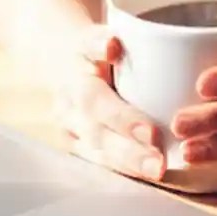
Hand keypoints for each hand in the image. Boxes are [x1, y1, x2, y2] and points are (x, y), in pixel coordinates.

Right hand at [50, 25, 165, 180]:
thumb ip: (99, 40)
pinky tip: (149, 178)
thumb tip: (113, 45)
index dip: (124, 121)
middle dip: (130, 154)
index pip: (97, 105)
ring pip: (99, 157)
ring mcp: (71, 135)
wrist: (57, 64)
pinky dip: (125, 173)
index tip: (152, 134)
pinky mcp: (77, 149)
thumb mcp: (89, 37)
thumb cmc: (87, 51)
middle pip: (99, 138)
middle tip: (159, 165)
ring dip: (130, 168)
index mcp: (73, 84)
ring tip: (158, 173)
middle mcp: (69, 114)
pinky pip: (101, 165)